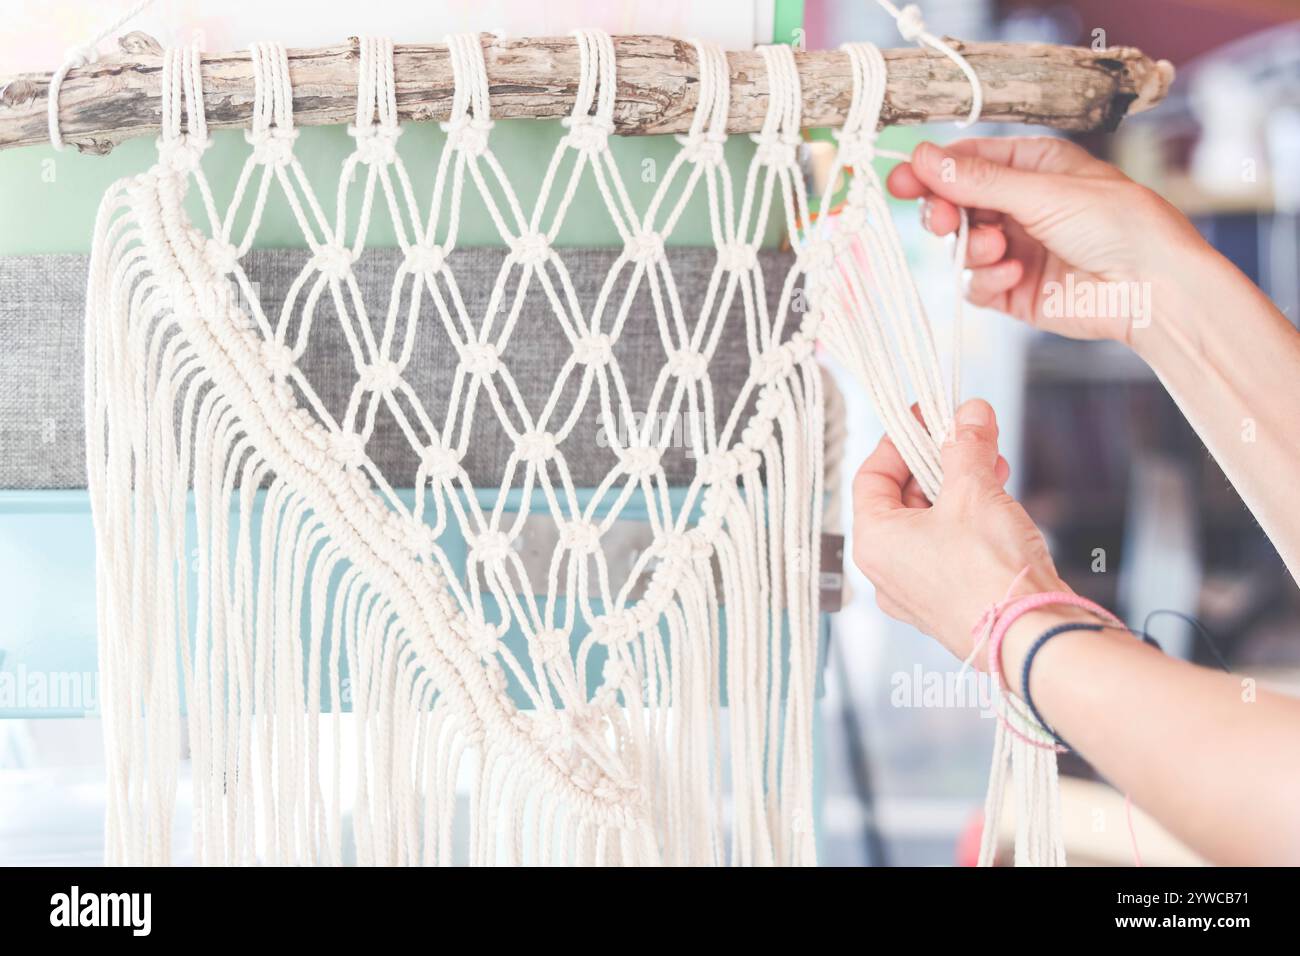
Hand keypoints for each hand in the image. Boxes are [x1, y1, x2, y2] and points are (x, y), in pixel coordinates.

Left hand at [851, 398, 1071, 668]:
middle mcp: (888, 569)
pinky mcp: (951, 600)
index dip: (900, 440)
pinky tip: (998, 498)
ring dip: (959, 486)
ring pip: (930, 522)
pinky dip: (969, 518)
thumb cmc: (988, 575)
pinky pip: (950, 547)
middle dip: (938, 461)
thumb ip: (966, 446)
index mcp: (874, 541)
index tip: (927, 416)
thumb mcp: (973, 492)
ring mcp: (919, 589)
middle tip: (966, 434)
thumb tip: (968, 414)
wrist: (1031, 637)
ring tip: (991, 461)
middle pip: (902, 497)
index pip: (871, 475)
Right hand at [886, 137, 1209, 345]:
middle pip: (955, 204)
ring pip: (961, 246)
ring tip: (997, 249)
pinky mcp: (1014, 291)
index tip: (902, 180)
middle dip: (944, 212)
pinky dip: (985, 279)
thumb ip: (978, 181)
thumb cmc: (1118, 224)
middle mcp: (1020, 206)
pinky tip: (1010, 275)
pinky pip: (976, 284)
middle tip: (941, 221)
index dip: (932, 170)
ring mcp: (1015, 249)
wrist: (1152, 288)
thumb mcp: (1043, 192)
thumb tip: (922, 157)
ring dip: (971, 247)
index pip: (968, 162)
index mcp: (1033, 168)